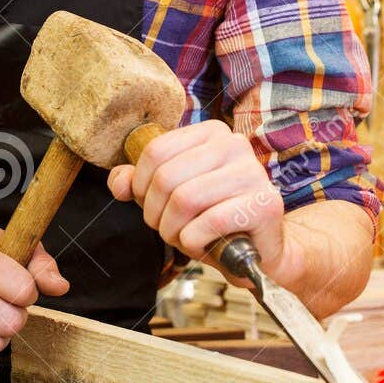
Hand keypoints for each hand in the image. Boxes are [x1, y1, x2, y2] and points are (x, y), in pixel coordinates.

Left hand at [105, 119, 286, 278]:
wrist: (261, 250)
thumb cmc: (214, 219)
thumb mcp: (172, 197)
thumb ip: (141, 184)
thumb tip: (119, 182)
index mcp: (211, 133)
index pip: (155, 151)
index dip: (141, 186)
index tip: (153, 206)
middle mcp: (235, 144)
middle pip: (166, 177)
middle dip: (156, 214)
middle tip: (168, 229)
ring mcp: (252, 173)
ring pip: (184, 201)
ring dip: (173, 231)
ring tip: (185, 238)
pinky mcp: (264, 204)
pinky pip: (208, 223)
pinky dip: (195, 242)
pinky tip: (205, 244)